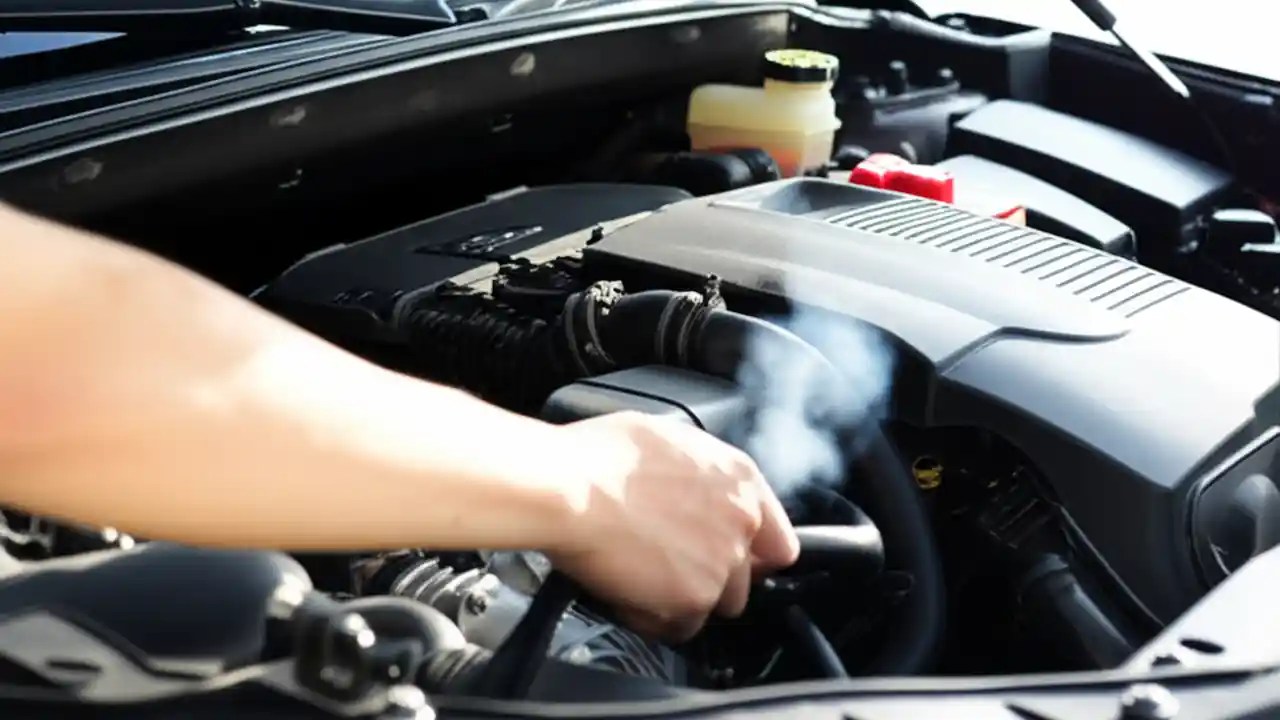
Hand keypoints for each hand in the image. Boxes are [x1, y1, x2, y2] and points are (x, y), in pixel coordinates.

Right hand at [546, 412, 799, 641]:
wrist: (568, 489)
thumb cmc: (600, 457)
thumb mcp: (665, 440)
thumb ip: (698, 473)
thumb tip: (690, 486)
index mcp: (740, 479)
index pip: (779, 541)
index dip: (752, 555)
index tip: (732, 560)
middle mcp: (741, 523)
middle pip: (745, 580)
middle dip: (710, 577)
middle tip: (667, 564)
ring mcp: (721, 566)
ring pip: (714, 605)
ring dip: (684, 599)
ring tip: (642, 577)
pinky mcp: (692, 601)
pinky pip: (680, 627)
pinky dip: (655, 618)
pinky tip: (627, 592)